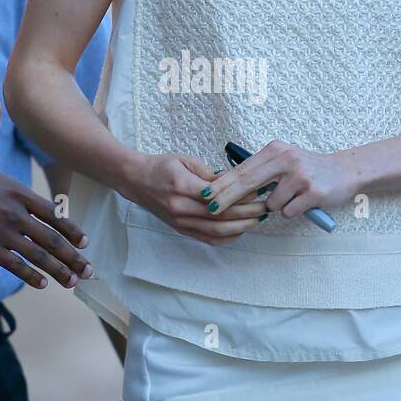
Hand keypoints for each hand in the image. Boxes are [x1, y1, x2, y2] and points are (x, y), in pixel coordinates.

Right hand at [0, 97, 94, 288]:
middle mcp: (16, 214)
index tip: (84, 240)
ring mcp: (4, 232)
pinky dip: (30, 275)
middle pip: (52, 238)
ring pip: (39, 255)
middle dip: (73, 256)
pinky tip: (43, 284)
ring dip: (59, 270)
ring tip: (74, 282)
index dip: (70, 228)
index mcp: (17, 192)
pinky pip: (15, 264)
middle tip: (89, 270)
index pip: (52, 213)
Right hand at [125, 152, 266, 244]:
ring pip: (217, 231)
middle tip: (265, 207)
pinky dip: (227, 238)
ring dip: (241, 227)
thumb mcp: (186, 161)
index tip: (259, 191)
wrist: (135, 180)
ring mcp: (180, 222)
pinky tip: (241, 230)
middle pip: (221, 216)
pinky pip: (208, 239)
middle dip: (247, 214)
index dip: (242, 196)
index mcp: (182, 187)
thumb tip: (237, 183)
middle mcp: (181, 208)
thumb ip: (211, 174)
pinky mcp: (181, 230)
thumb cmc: (161, 166)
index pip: (219, 195)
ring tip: (258, 220)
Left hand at [196, 140, 357, 218]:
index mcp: (276, 149)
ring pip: (271, 203)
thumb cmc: (307, 168)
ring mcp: (301, 176)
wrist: (345, 171)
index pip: (242, 168)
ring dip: (277, 206)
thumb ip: (260, 170)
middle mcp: (287, 159)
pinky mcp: (313, 192)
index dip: (221, 183)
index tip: (205, 194)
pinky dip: (292, 211)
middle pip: (248, 183)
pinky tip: (304, 201)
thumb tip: (226, 185)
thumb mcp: (282, 159)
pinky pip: (288, 211)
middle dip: (227, 198)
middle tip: (212, 209)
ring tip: (292, 196)